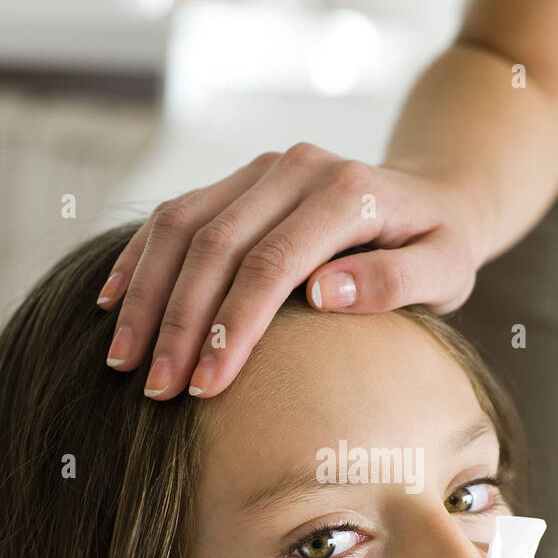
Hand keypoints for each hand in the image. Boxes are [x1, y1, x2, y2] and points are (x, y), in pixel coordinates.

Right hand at [97, 145, 485, 399]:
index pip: (271, 264)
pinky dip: (139, 260)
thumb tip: (324, 294)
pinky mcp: (236, 181)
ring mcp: (259, 170)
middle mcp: (294, 167)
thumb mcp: (444, 269)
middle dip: (178, 322)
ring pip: (180, 226)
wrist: (430, 197)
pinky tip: (113, 305)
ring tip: (124, 360)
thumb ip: (395, 281)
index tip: (206, 386)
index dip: (232, 327)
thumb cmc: (437, 247)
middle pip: (215, 246)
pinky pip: (173, 215)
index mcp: (344, 190)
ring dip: (146, 295)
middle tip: (156, 390)